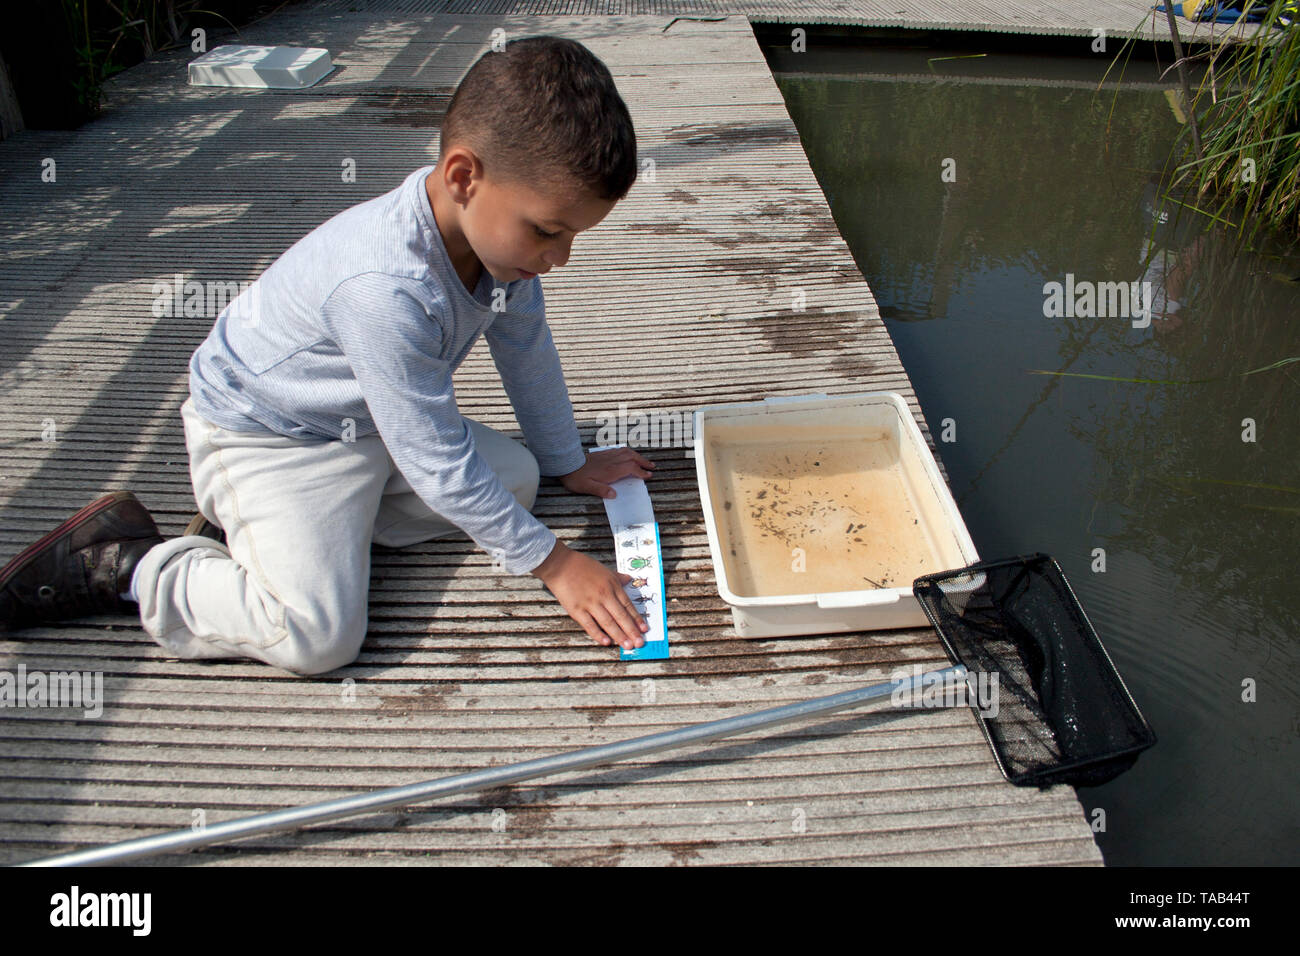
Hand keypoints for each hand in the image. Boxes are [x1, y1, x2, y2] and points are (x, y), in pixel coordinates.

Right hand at [531, 540, 647, 650]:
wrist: (560, 564)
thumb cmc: (581, 565)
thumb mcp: (604, 569)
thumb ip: (617, 577)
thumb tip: (629, 579)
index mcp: (612, 585)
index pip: (628, 605)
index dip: (637, 619)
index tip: (644, 629)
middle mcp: (604, 595)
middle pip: (621, 616)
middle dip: (632, 631)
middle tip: (640, 643)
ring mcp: (590, 603)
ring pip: (609, 623)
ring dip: (619, 635)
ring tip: (628, 645)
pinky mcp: (577, 610)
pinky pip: (590, 625)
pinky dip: (598, 635)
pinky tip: (607, 642)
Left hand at [559, 446, 654, 498]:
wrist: (566, 464)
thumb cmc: (576, 477)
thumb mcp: (587, 487)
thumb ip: (601, 491)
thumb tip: (614, 495)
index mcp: (610, 470)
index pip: (630, 468)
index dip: (641, 472)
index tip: (648, 475)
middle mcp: (611, 461)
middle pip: (632, 458)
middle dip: (643, 462)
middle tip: (652, 466)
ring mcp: (607, 456)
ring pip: (626, 452)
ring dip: (637, 456)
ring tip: (644, 460)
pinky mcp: (603, 454)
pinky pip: (619, 450)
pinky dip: (628, 452)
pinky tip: (628, 454)